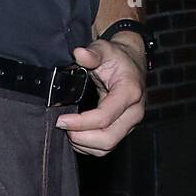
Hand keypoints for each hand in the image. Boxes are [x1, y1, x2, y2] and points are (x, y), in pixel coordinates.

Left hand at [54, 34, 146, 156]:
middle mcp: (134, 112)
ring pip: (107, 147)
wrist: (131, 63)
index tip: (61, 119)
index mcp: (130, 92)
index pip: (104, 117)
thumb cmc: (116, 57)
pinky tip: (76, 134)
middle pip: (108, 139)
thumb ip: (92, 53)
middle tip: (62, 126)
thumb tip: (78, 54)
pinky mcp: (124, 129)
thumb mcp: (104, 49)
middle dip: (81, 137)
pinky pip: (106, 146)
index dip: (80, 122)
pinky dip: (88, 146)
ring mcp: (130, 123)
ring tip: (67, 130)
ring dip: (84, 144)